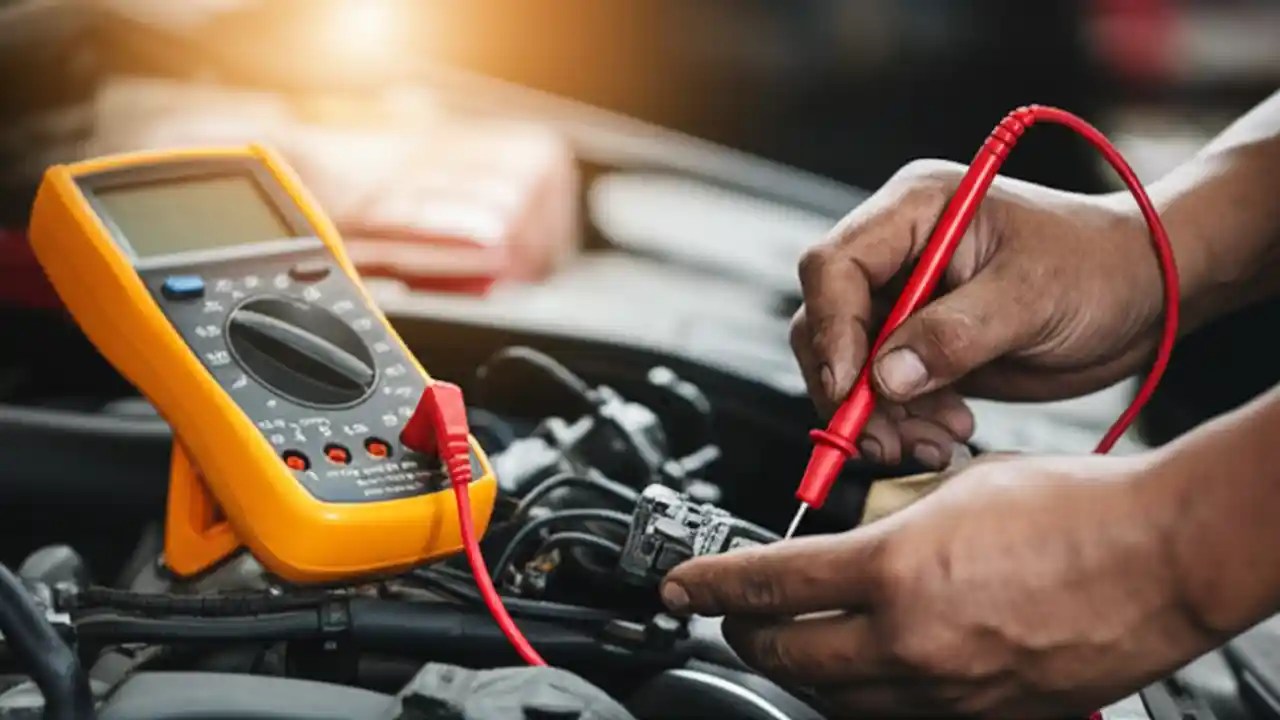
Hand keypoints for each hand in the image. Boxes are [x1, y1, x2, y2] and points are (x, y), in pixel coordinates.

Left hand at [660, 454, 1215, 718]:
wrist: (1164, 558)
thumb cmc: (1076, 507)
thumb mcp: (958, 489)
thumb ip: (894, 521)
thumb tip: (861, 540)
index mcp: (895, 570)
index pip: (769, 582)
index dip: (710, 583)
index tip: (681, 585)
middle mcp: (910, 640)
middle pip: (789, 654)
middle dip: (748, 633)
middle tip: (736, 613)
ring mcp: (947, 690)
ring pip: (837, 697)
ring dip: (803, 668)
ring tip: (795, 641)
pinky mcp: (985, 715)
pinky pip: (901, 714)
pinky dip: (869, 693)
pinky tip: (872, 668)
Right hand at [793, 160, 1164, 466]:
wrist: (1144, 296)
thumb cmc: (1100, 266)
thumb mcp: (1031, 296)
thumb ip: (954, 335)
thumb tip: (884, 378)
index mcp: (915, 211)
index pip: (833, 266)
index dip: (830, 329)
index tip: (851, 387)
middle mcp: (897, 253)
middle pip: (826, 322)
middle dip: (849, 388)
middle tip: (883, 438)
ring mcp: (906, 302)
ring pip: (850, 367)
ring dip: (880, 416)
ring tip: (935, 443)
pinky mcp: (920, 346)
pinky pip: (885, 392)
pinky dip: (906, 423)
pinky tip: (949, 434)